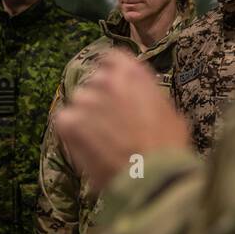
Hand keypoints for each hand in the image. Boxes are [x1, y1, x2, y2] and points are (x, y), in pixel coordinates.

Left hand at [54, 51, 190, 188]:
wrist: (152, 175)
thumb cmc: (167, 146)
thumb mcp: (169, 112)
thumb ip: (149, 97)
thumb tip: (143, 99)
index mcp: (132, 73)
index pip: (111, 58)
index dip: (110, 71)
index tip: (112, 86)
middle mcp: (106, 80)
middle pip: (94, 82)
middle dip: (100, 99)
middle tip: (110, 122)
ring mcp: (86, 99)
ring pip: (79, 102)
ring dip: (86, 116)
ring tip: (100, 139)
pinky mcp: (70, 120)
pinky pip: (65, 121)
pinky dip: (72, 133)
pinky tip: (88, 147)